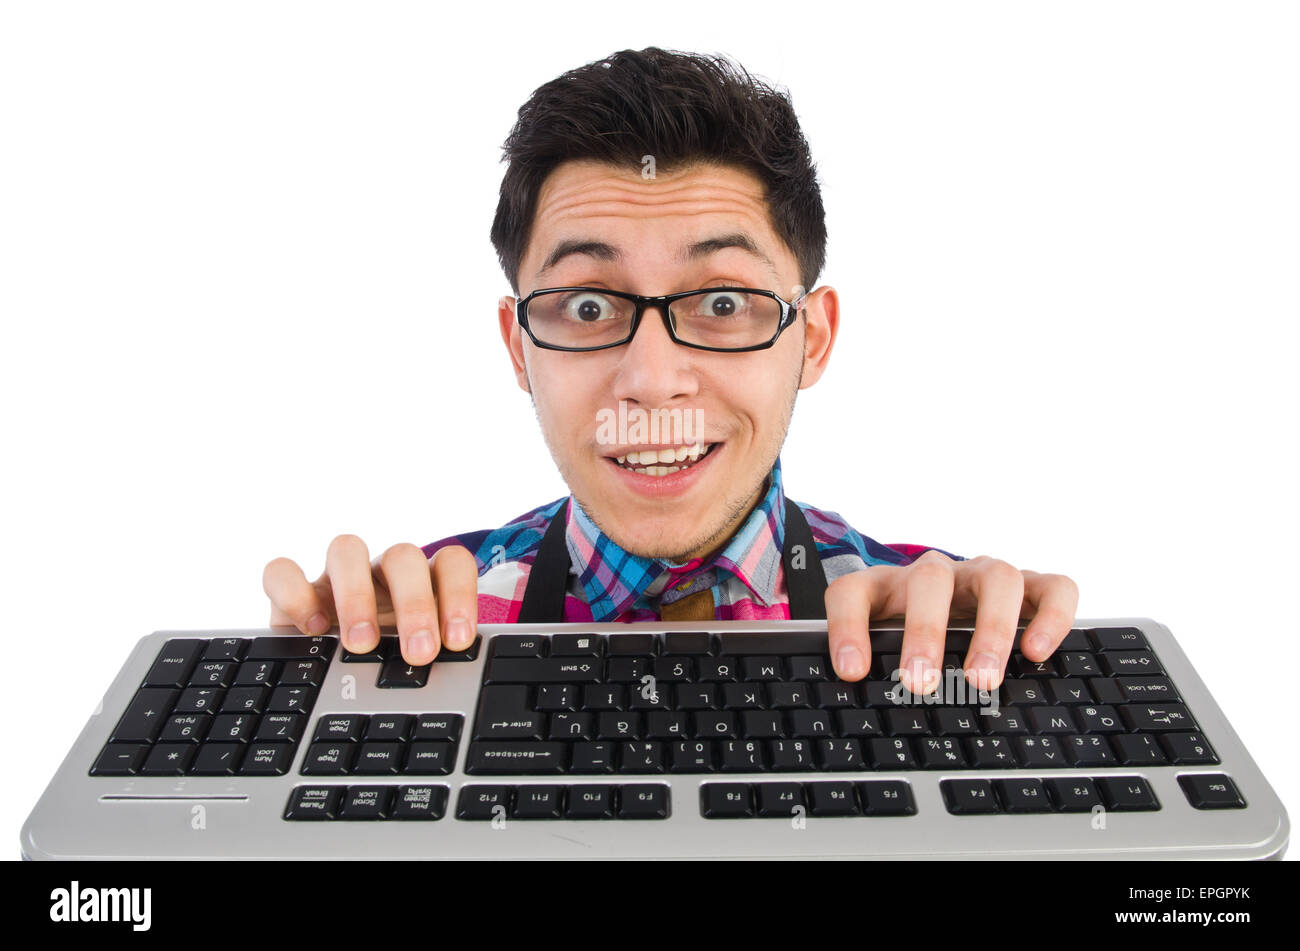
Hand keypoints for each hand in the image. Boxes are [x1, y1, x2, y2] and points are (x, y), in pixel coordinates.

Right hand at [262, 535, 478, 664]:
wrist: (335, 676)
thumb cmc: (388, 663)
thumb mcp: (415, 662)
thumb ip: (435, 656)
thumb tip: (458, 676)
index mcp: (423, 582)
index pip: (451, 563)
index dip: (459, 595)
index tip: (458, 641)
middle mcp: (381, 572)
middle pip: (403, 556)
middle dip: (414, 605)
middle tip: (419, 653)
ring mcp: (337, 576)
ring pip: (346, 548)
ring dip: (357, 596)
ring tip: (362, 646)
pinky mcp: (293, 590)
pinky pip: (282, 571)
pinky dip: (296, 595)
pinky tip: (313, 630)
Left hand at [824, 552, 1078, 691]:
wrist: (953, 601)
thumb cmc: (911, 632)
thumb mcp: (883, 645)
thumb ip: (872, 664)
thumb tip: (860, 699)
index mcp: (888, 586)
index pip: (854, 591)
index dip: (847, 627)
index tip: (852, 672)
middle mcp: (939, 574)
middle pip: (929, 579)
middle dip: (924, 631)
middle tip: (920, 683)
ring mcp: (986, 575)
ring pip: (997, 577)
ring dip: (991, 629)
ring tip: (983, 679)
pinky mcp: (1033, 586)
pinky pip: (1054, 588)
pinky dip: (1050, 617)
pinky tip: (1035, 653)